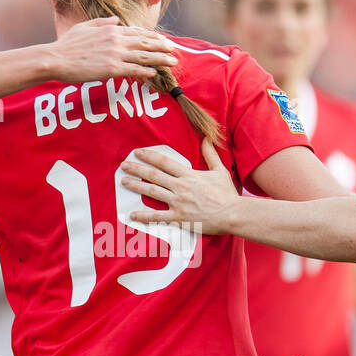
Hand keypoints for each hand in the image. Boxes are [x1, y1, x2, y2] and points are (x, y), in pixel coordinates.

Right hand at [49, 17, 178, 82]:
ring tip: (172, 62)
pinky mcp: (112, 69)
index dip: (151, 36)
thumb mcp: (85, 26)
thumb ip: (102, 22)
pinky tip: (155, 73)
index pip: (137, 32)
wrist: (56, 58)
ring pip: (144, 56)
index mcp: (110, 29)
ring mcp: (115, 54)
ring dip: (161, 59)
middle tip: (173, 50)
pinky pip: (134, 69)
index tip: (161, 39)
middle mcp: (116, 39)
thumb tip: (116, 20)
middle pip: (145, 42)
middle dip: (162, 46)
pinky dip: (146, 71)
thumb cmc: (67, 44)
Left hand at [120, 139, 238, 234]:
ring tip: (124, 182)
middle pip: (154, 175)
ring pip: (152, 192)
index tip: (137, 152)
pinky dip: (144, 216)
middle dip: (136, 169)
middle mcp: (181, 187)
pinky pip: (158, 216)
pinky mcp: (179, 218)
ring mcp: (178, 202)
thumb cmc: (227, 194)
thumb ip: (210, 154)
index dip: (149, 156)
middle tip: (123, 165)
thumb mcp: (220, 170)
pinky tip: (132, 214)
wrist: (232, 213)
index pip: (164, 162)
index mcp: (189, 175)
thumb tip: (206, 138)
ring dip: (136, 186)